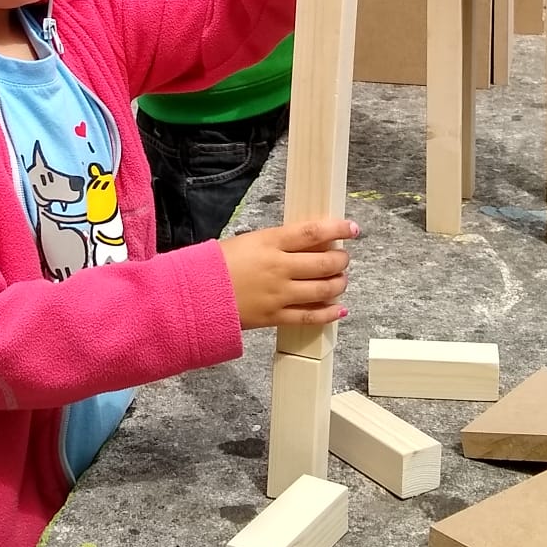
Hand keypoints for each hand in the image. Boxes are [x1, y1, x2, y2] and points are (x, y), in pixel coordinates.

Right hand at [220, 216, 355, 329]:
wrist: (194, 295)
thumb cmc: (216, 265)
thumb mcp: (248, 242)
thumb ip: (277, 243)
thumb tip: (307, 243)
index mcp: (270, 243)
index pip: (313, 232)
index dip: (337, 229)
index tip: (352, 229)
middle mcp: (279, 268)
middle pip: (325, 263)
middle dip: (341, 260)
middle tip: (343, 258)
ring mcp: (279, 294)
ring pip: (323, 290)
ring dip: (339, 284)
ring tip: (340, 280)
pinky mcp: (275, 317)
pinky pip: (310, 317)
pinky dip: (329, 313)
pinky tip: (339, 309)